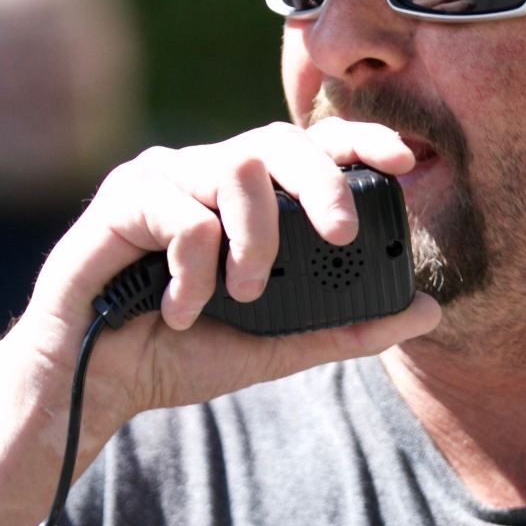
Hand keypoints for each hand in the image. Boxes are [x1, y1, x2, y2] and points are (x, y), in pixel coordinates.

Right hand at [2, 118, 442, 443]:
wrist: (96, 385)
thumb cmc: (178, 355)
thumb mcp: (278, 347)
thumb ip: (348, 327)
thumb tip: (429, 311)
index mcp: (247, 199)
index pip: (310, 149)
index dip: (359, 142)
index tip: (406, 160)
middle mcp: (206, 174)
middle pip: (279, 141)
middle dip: (323, 183)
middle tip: (340, 237)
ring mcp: (164, 177)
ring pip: (236, 168)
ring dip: (255, 240)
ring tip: (242, 296)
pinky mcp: (123, 196)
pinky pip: (184, 214)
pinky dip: (194, 272)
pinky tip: (176, 309)